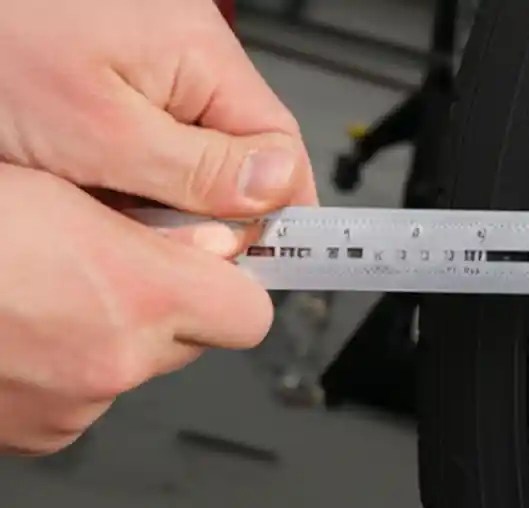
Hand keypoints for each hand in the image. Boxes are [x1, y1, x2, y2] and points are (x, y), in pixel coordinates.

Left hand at [0, 0, 317, 215]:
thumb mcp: (95, 129)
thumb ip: (195, 169)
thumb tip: (273, 196)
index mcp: (203, 58)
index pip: (282, 157)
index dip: (264, 217)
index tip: (237, 263)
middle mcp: (187, 54)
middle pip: (234, 163)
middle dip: (193, 211)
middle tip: (136, 230)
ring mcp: (149, 60)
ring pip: (186, 160)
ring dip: (148, 195)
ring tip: (90, 195)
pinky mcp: (112, 71)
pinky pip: (142, 142)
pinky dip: (115, 171)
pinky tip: (76, 175)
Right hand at [0, 165, 272, 454]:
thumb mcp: (56, 186)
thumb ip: (148, 223)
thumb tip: (210, 245)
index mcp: (135, 295)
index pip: (249, 313)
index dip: (231, 285)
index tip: (213, 266)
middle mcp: (113, 363)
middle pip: (189, 343)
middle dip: (165, 307)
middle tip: (104, 264)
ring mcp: (71, 408)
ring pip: (130, 370)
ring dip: (106, 339)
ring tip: (37, 293)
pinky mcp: (33, 437)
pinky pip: (78, 400)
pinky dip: (60, 371)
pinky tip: (15, 331)